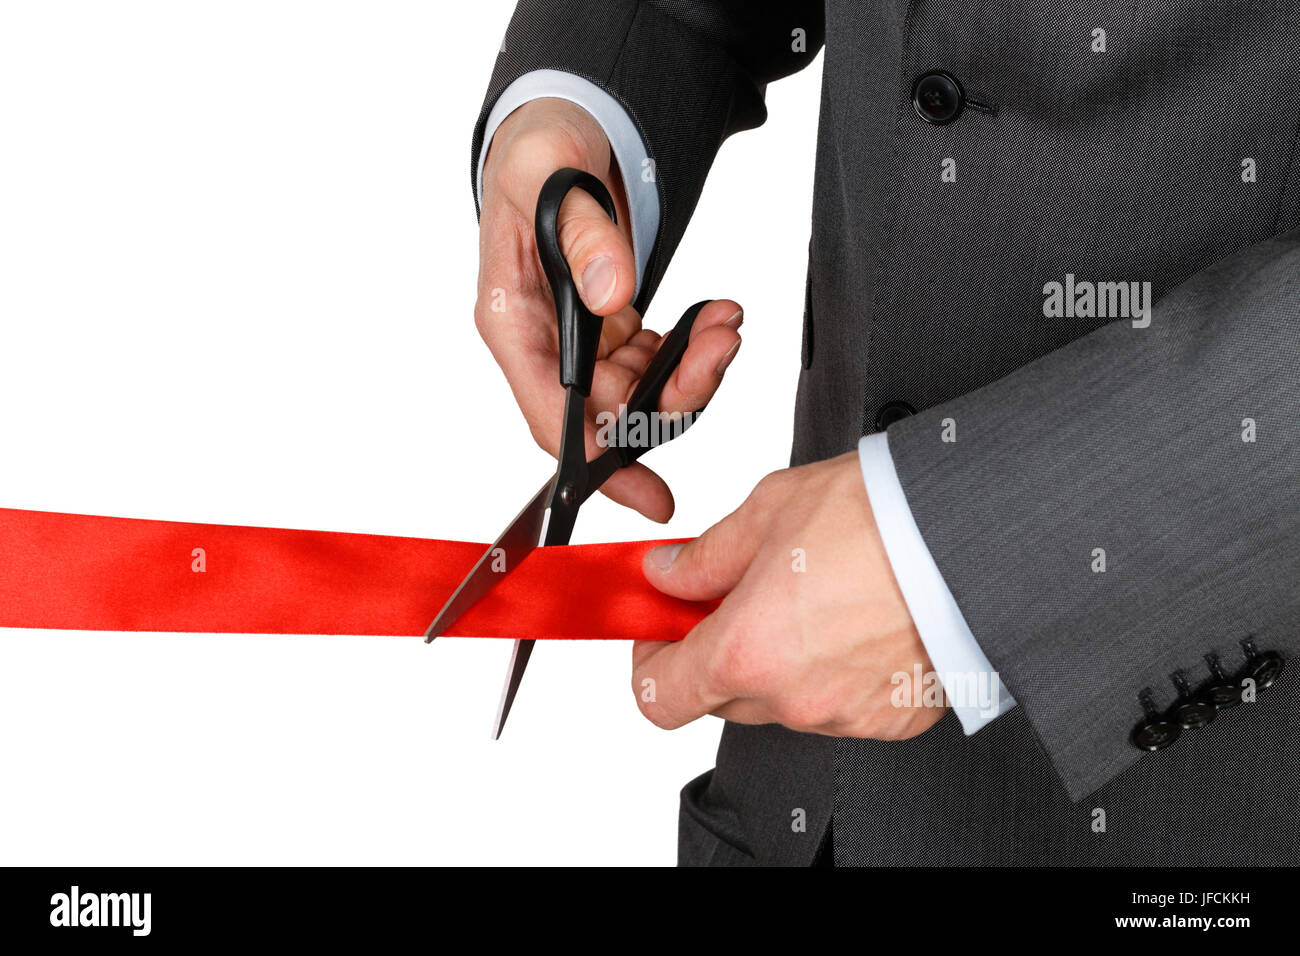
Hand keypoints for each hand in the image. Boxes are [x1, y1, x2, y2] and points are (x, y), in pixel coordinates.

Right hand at [478, 98, 742, 520]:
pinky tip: (714, 317)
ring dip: (690, 370)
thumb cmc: (539, 151)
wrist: (559, 135)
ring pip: (638, 395)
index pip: (551, 416)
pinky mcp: (604, 330)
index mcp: (511, 320)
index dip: (598, 464)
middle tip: (721, 350)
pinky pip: (652, 366)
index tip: (649, 495)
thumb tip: (610, 294)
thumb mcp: (552, 170)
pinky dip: (688, 350)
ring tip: (725, 324)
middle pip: (608, 412)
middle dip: (673, 395)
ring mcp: (575, 341)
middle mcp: (540, 344)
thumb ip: (582, 234)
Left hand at [632, 452, 945, 738]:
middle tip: (738, 598)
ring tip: (813, 599)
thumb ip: (704, 556)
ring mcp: (846, 716)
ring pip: (783, 702)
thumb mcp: (768, 511)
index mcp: (747, 652)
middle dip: (718, 651)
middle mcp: (793, 699)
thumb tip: (668, 574)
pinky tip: (856, 623)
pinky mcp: (893, 720)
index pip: (659, 696)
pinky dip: (835, 674)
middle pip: (720, 698)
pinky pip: (841, 705)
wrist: (971, 535)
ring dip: (780, 663)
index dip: (651, 662)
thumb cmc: (880, 517)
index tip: (660, 633)